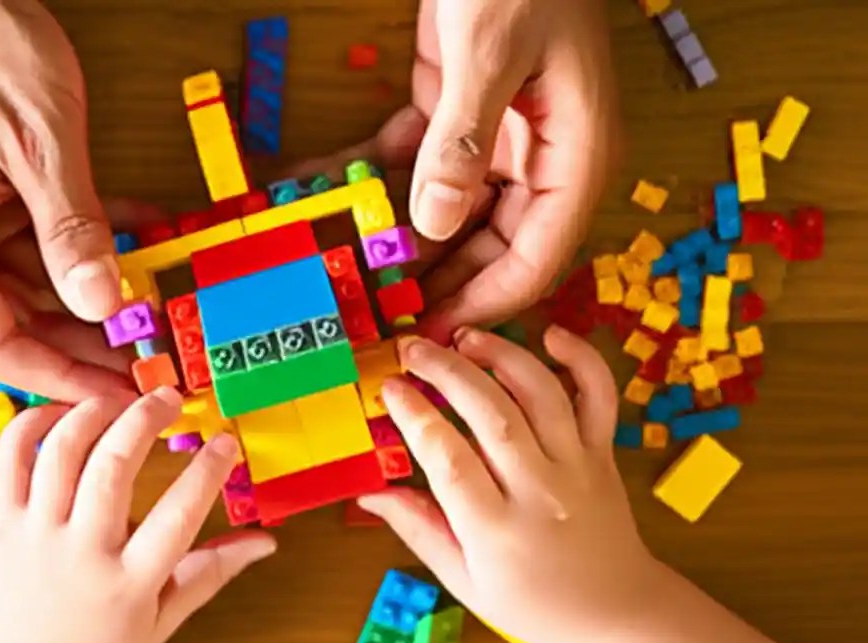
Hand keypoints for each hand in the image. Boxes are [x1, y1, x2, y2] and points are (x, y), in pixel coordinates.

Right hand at [0, 0, 139, 400]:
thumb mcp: (38, 142)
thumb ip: (72, 229)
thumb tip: (102, 305)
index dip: (65, 380)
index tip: (123, 397)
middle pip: (18, 328)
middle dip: (88, 346)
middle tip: (155, 360)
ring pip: (34, 294)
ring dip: (94, 300)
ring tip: (156, 314)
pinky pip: (38, 249)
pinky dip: (85, 251)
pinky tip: (136, 250)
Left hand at [0, 389, 274, 642]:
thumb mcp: (158, 623)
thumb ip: (208, 574)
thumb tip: (265, 542)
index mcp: (127, 584)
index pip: (177, 517)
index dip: (207, 472)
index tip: (225, 441)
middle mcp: (81, 553)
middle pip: (112, 468)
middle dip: (146, 420)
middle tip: (169, 398)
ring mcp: (37, 533)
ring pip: (63, 452)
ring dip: (95, 412)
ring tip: (122, 400)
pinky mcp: (3, 519)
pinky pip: (13, 455)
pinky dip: (36, 421)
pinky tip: (65, 413)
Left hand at [297, 0, 616, 335]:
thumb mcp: (492, 54)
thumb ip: (463, 141)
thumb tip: (434, 224)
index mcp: (574, 157)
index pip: (535, 258)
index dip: (484, 305)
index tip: (429, 335)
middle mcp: (538, 159)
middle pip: (487, 248)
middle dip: (433, 284)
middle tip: (371, 318)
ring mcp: (495, 141)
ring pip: (446, 215)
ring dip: (396, 241)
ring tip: (340, 275)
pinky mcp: (454, 117)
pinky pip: (411, 164)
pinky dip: (370, 180)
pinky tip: (321, 196)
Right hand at [357, 328, 665, 642]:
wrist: (616, 612)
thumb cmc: (531, 602)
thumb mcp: (463, 580)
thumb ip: (418, 529)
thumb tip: (368, 490)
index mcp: (496, 531)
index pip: (449, 461)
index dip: (416, 417)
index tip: (389, 388)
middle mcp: (540, 492)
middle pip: (493, 416)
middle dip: (448, 372)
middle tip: (411, 348)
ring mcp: (577, 467)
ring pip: (541, 395)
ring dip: (501, 355)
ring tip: (464, 337)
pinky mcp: (603, 452)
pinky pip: (598, 395)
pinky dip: (581, 358)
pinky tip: (549, 335)